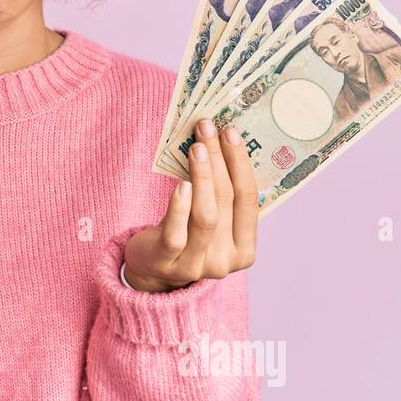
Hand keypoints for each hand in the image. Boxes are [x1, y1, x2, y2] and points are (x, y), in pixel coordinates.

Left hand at [123, 118, 258, 292]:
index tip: (231, 131)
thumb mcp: (211, 222)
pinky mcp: (167, 263)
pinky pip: (176, 233)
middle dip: (219, 160)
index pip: (249, 200)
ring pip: (206, 216)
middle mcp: (225, 261)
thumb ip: (221, 198)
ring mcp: (196, 265)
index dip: (241, 163)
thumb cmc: (186, 236)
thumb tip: (221, 142)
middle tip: (209, 130)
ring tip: (196, 148)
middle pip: (226, 201)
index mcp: (245, 250)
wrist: (151, 271)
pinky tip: (181, 184)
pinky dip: (180, 207)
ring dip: (203, 176)